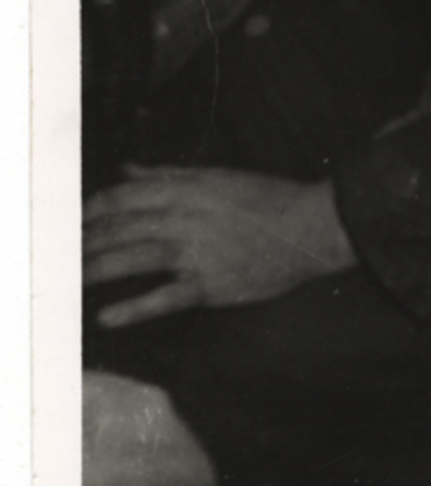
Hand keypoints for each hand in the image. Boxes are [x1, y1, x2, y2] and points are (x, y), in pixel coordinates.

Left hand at [83, 167, 357, 327]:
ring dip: (94, 271)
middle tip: (63, 258)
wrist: (314, 227)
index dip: (91, 211)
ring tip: (69, 283)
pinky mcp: (210, 283)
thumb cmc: (269, 199)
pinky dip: (133, 308)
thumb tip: (127, 169)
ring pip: (131, 260)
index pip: (121, 198)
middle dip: (84, 243)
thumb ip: (168, 174)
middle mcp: (184, 218)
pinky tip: (107, 316)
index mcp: (186, 190)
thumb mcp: (218, 177)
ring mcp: (196, 252)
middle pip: (118, 230)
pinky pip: (163, 298)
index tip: (74, 223)